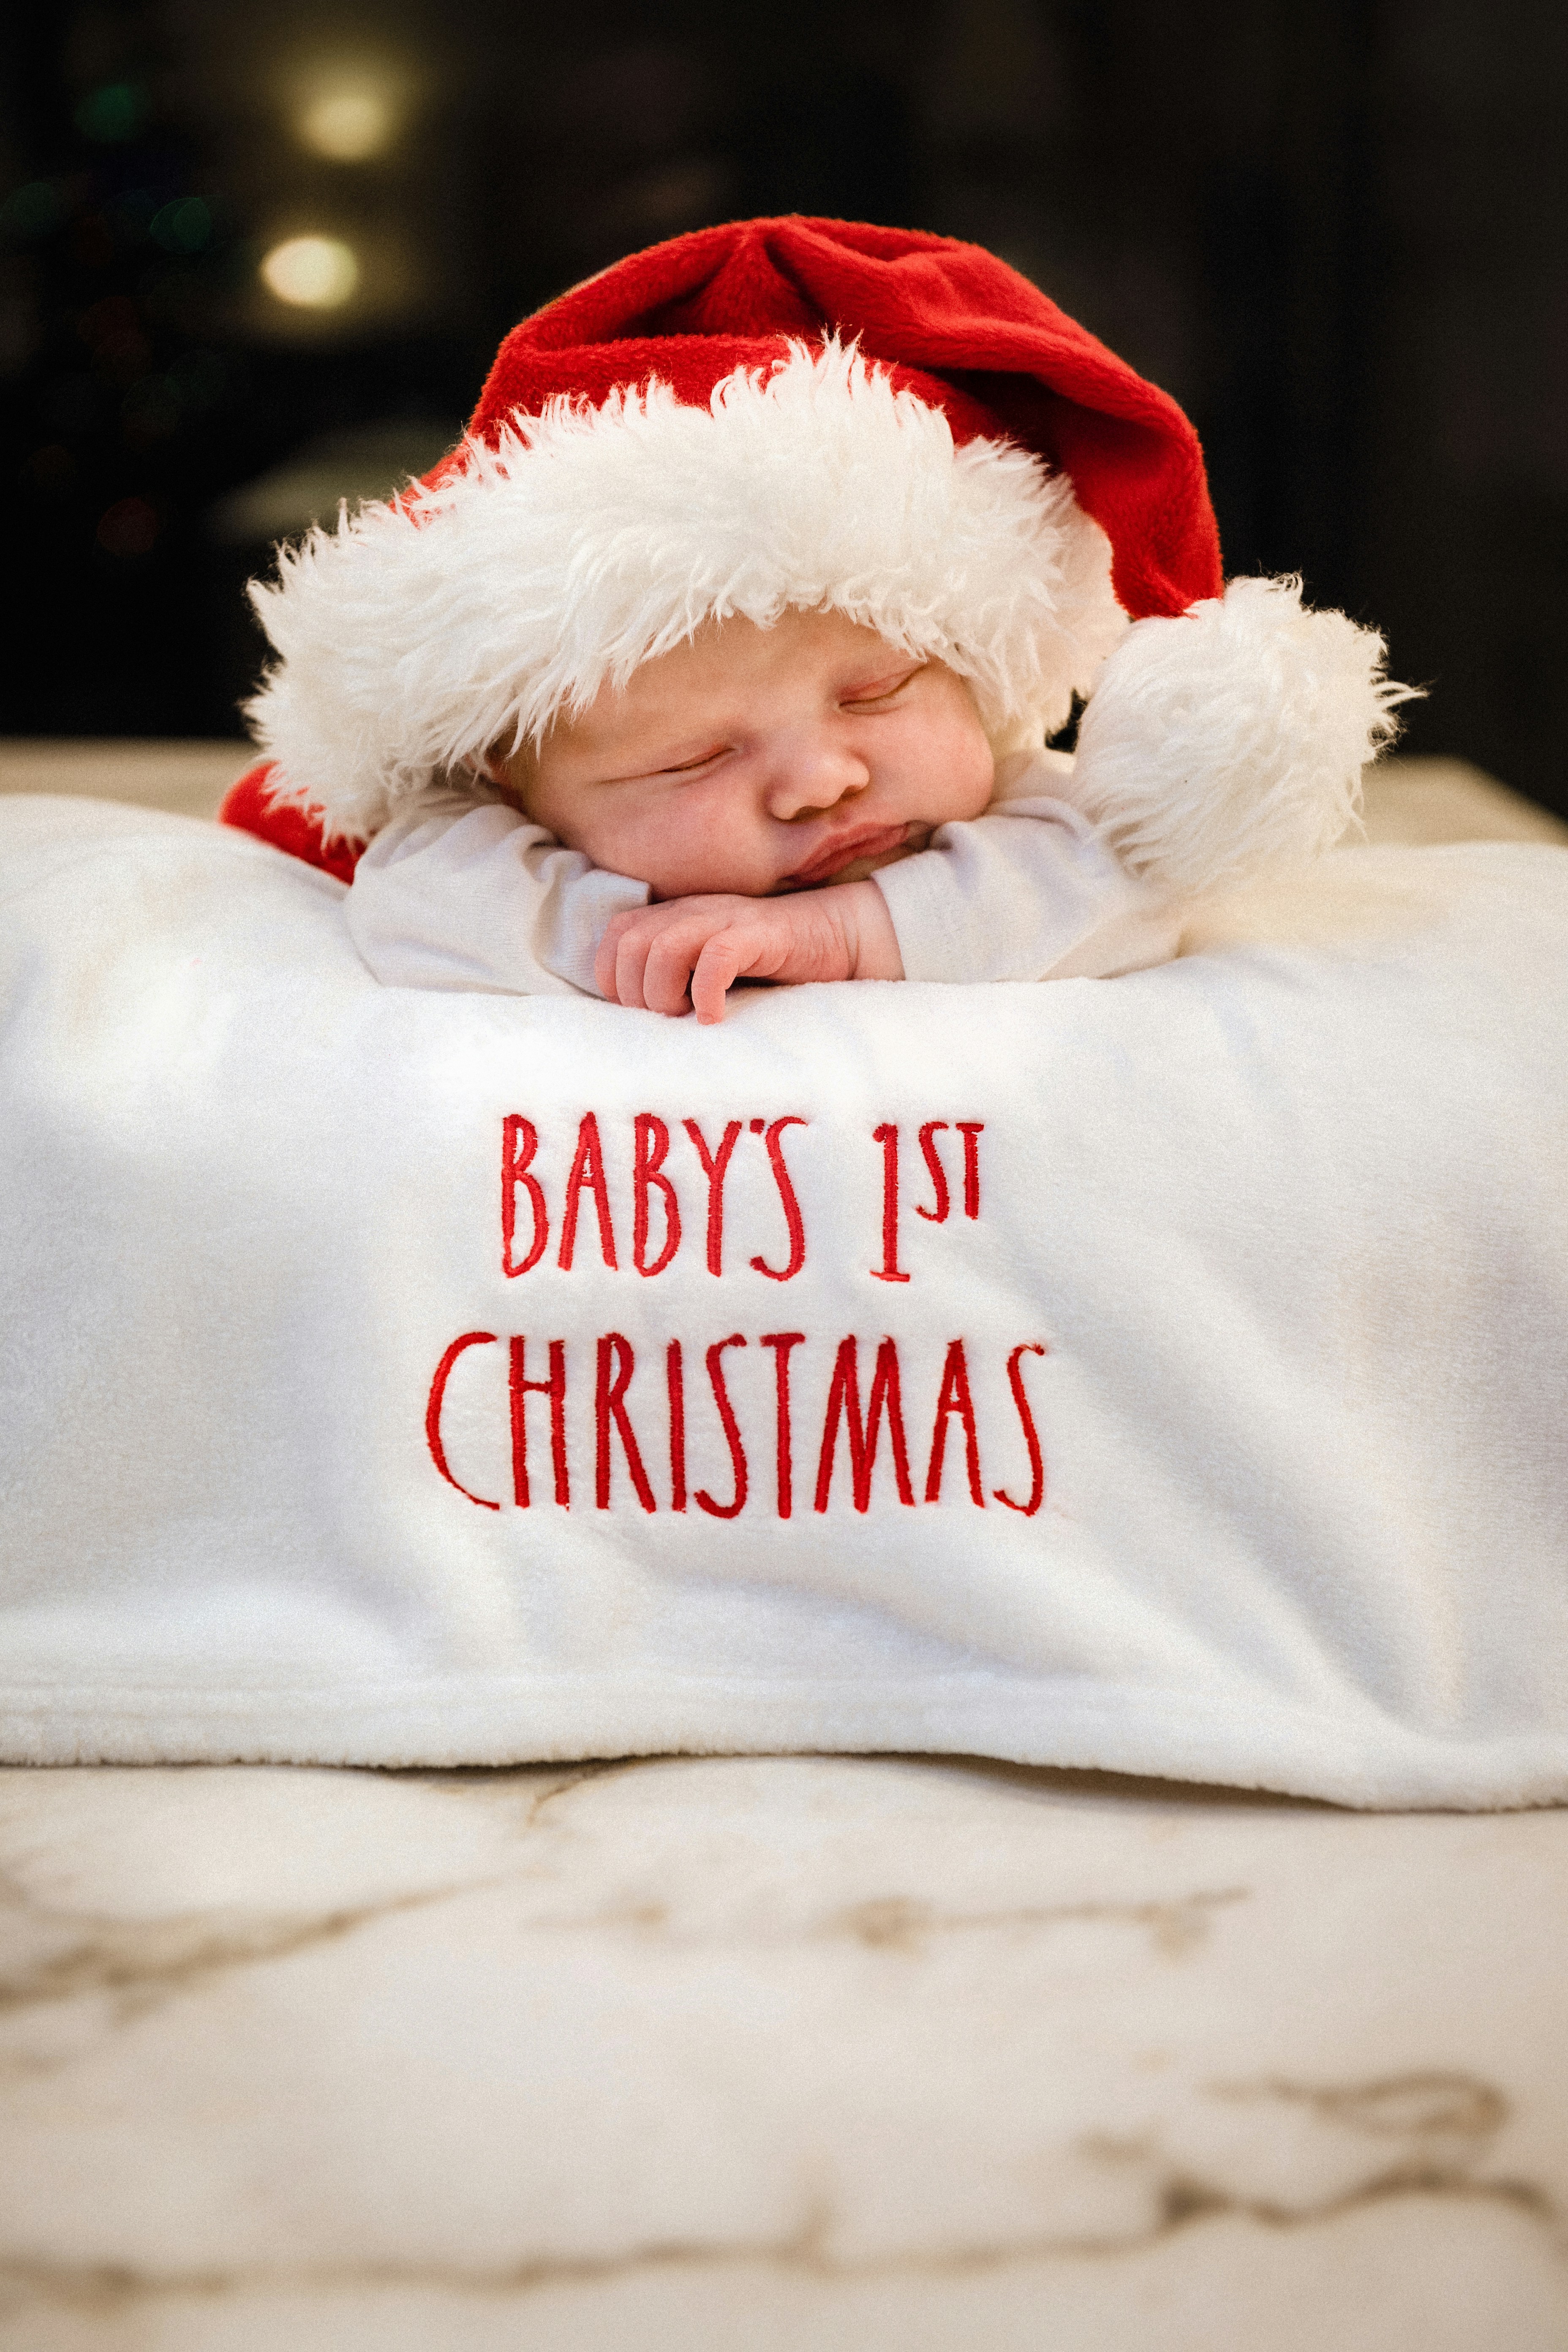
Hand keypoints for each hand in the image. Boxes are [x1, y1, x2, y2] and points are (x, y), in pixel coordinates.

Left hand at [595, 879, 903, 1023]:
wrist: (838, 937)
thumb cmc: (771, 966)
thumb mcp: (711, 970)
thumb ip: (676, 979)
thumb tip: (639, 1023)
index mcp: (676, 917)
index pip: (616, 935)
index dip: (613, 977)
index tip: (637, 1011)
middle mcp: (693, 912)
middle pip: (632, 943)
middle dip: (636, 992)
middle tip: (665, 1020)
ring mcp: (725, 919)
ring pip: (663, 948)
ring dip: (664, 992)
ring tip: (687, 1017)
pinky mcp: (757, 934)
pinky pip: (716, 956)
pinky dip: (706, 992)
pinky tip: (715, 1017)